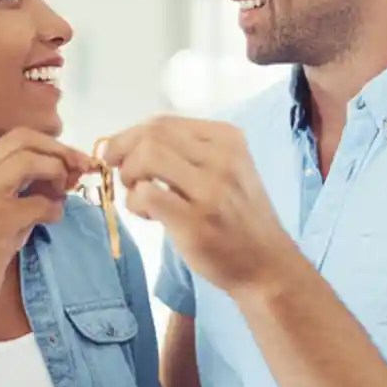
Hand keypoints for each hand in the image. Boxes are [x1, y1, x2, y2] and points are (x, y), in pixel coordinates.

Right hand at [0, 128, 92, 318]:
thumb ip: (26, 184)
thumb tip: (69, 169)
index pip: (19, 136)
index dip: (54, 144)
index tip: (75, 160)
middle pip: (27, 141)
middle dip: (61, 153)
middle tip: (80, 171)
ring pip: (33, 162)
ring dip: (57, 176)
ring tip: (60, 198)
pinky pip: (40, 203)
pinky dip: (54, 210)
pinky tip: (49, 220)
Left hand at [102, 117, 294, 295]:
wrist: (267, 264)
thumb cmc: (239, 218)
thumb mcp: (227, 170)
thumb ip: (188, 152)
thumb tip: (131, 143)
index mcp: (228, 139)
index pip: (164, 122)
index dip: (130, 135)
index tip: (119, 153)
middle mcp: (222, 158)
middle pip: (152, 135)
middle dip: (124, 152)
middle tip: (123, 176)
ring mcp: (210, 189)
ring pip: (147, 158)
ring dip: (129, 176)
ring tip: (138, 195)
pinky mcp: (195, 221)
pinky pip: (146, 194)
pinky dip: (134, 201)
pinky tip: (148, 215)